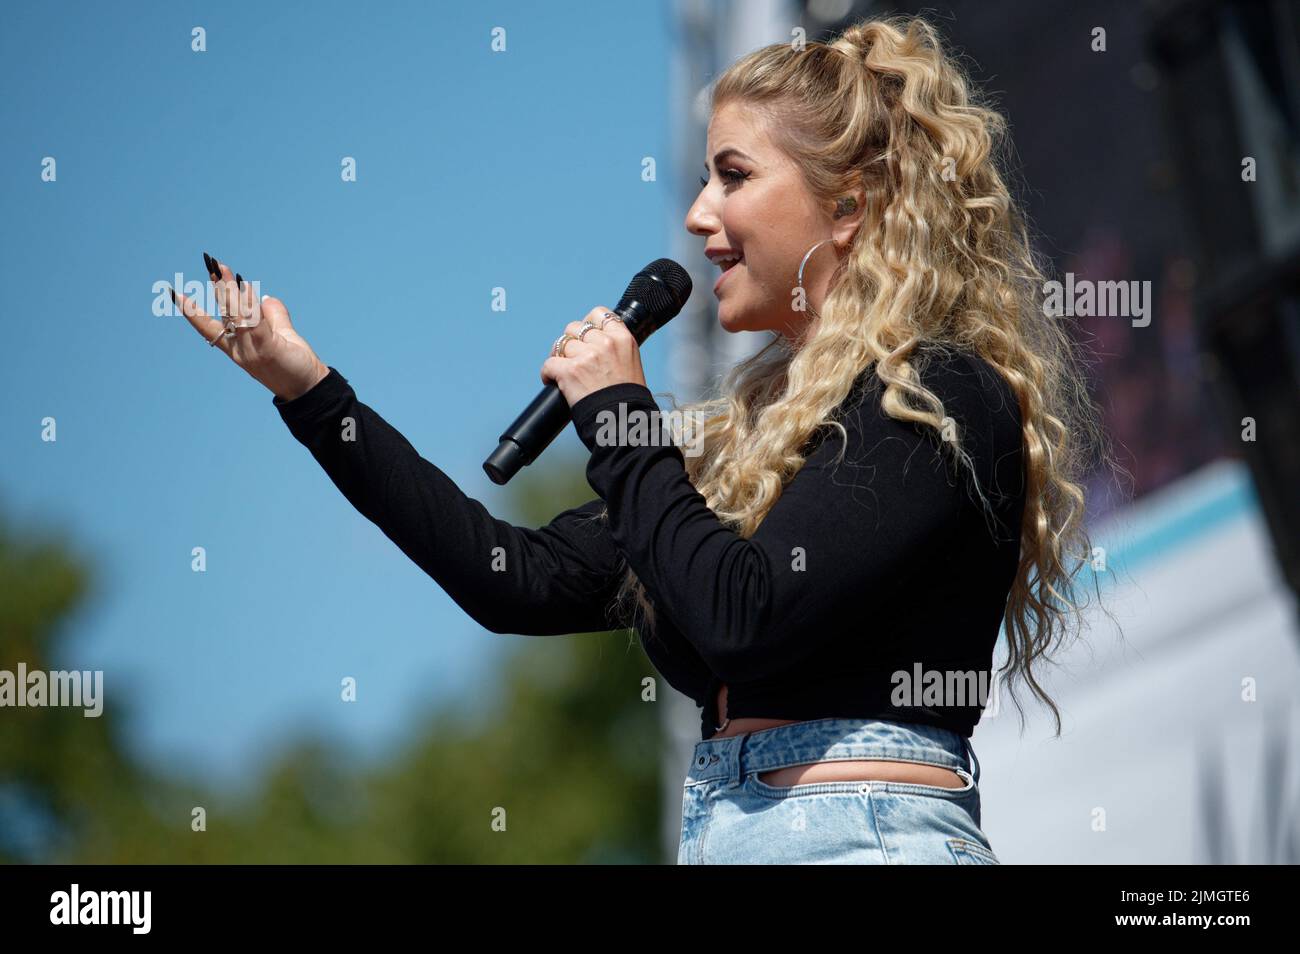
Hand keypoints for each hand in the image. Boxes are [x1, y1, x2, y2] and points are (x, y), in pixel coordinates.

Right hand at [172, 252, 328, 401]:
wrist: (309, 389)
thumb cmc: (294, 365)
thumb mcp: (281, 336)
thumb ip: (273, 315)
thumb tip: (264, 296)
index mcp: (236, 348)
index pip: (208, 326)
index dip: (191, 311)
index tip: (176, 293)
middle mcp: (239, 349)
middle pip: (223, 313)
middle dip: (217, 287)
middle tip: (210, 262)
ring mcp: (252, 349)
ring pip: (236, 315)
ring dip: (230, 290)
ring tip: (224, 269)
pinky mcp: (267, 348)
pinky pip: (255, 322)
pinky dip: (249, 304)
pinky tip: (246, 288)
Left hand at [540, 307, 646, 405]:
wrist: (622, 420)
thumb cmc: (627, 398)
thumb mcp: (631, 363)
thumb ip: (614, 348)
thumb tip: (594, 341)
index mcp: (622, 338)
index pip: (599, 313)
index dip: (588, 323)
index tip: (585, 334)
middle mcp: (605, 343)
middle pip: (575, 327)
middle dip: (572, 341)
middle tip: (572, 356)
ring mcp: (586, 356)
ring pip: (561, 344)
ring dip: (560, 357)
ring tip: (563, 371)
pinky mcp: (569, 371)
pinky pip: (549, 364)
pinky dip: (548, 373)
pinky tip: (552, 381)